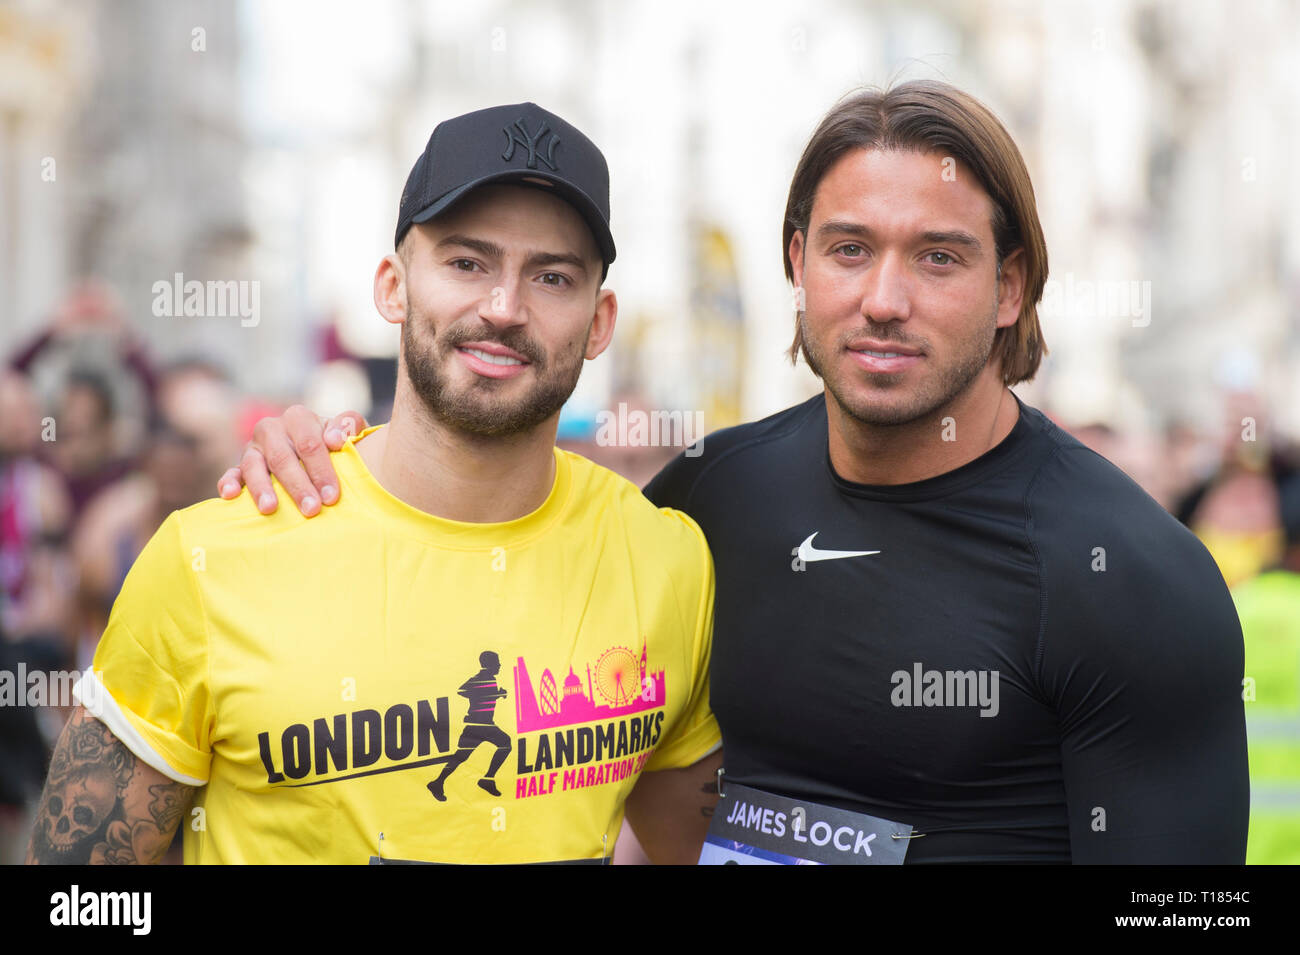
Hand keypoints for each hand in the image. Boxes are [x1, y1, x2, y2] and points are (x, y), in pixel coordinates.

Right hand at [216, 405, 368, 516]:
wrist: (319, 450)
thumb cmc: (338, 445)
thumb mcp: (350, 431)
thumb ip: (350, 424)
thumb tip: (335, 438)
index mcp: (298, 418)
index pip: (309, 443)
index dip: (321, 470)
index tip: (332, 496)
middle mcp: (272, 429)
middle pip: (282, 458)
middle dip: (298, 486)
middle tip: (311, 510)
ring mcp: (254, 447)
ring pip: (254, 465)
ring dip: (262, 488)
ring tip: (271, 508)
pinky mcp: (240, 465)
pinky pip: (232, 472)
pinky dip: (228, 482)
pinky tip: (230, 496)